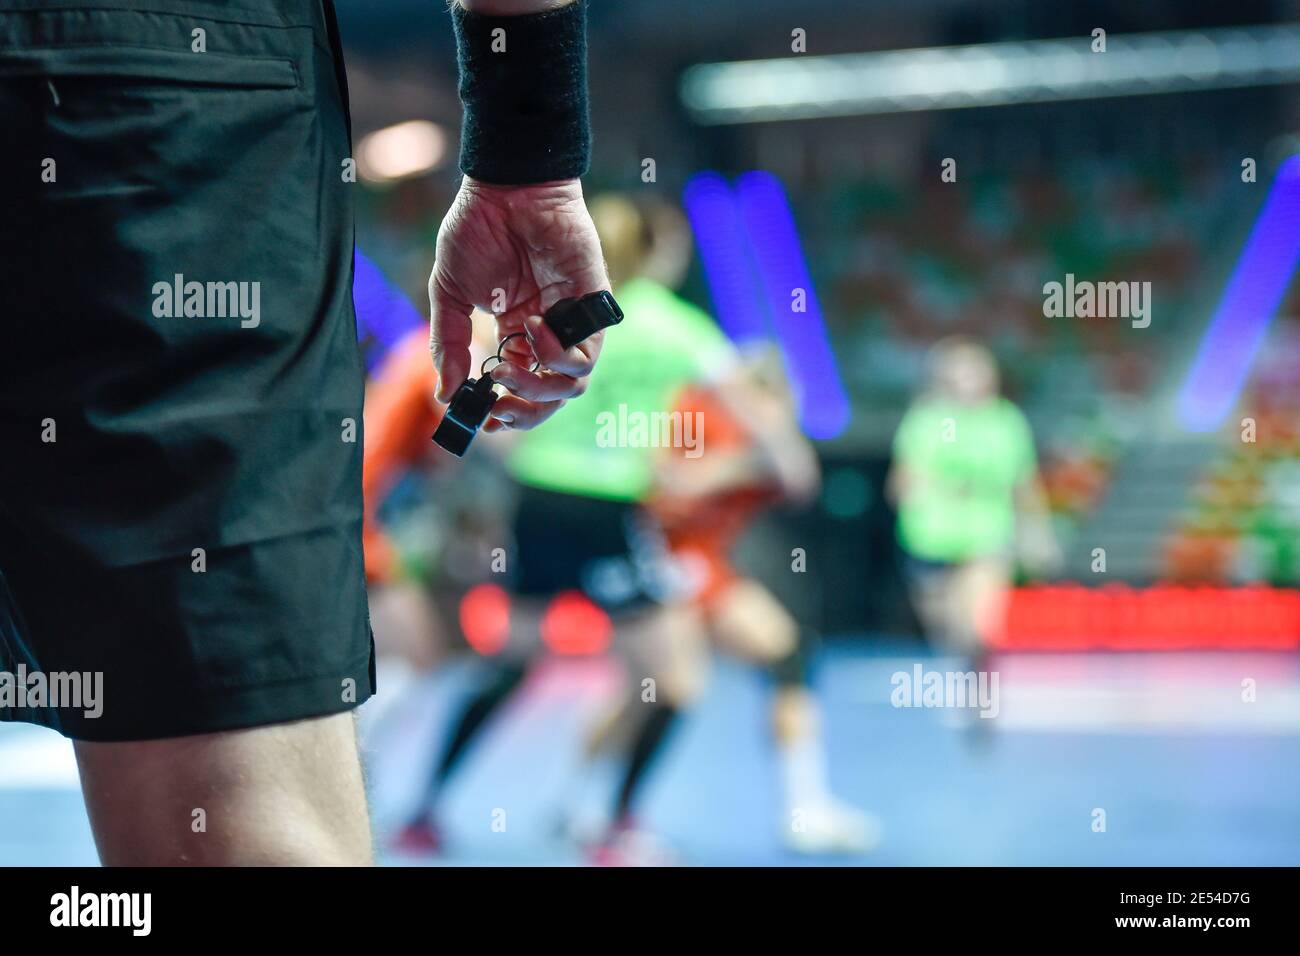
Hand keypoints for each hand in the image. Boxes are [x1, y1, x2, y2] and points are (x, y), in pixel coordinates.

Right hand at [428, 177, 608, 430]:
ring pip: (573, 384)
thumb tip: (445, 395)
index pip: (521, 389)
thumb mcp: (450, 294)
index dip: (507, 413)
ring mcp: (573, 321)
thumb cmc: (478, 230)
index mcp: (516, 333)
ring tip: (506, 367)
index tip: (484, 421)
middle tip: (496, 406)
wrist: (505, 187)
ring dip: (537, 387)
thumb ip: (449, 345)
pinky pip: (587, 351)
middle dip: (524, 413)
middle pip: (552, 396)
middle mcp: (548, 333)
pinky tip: (531, 329)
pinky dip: (557, 354)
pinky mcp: (592, 305)